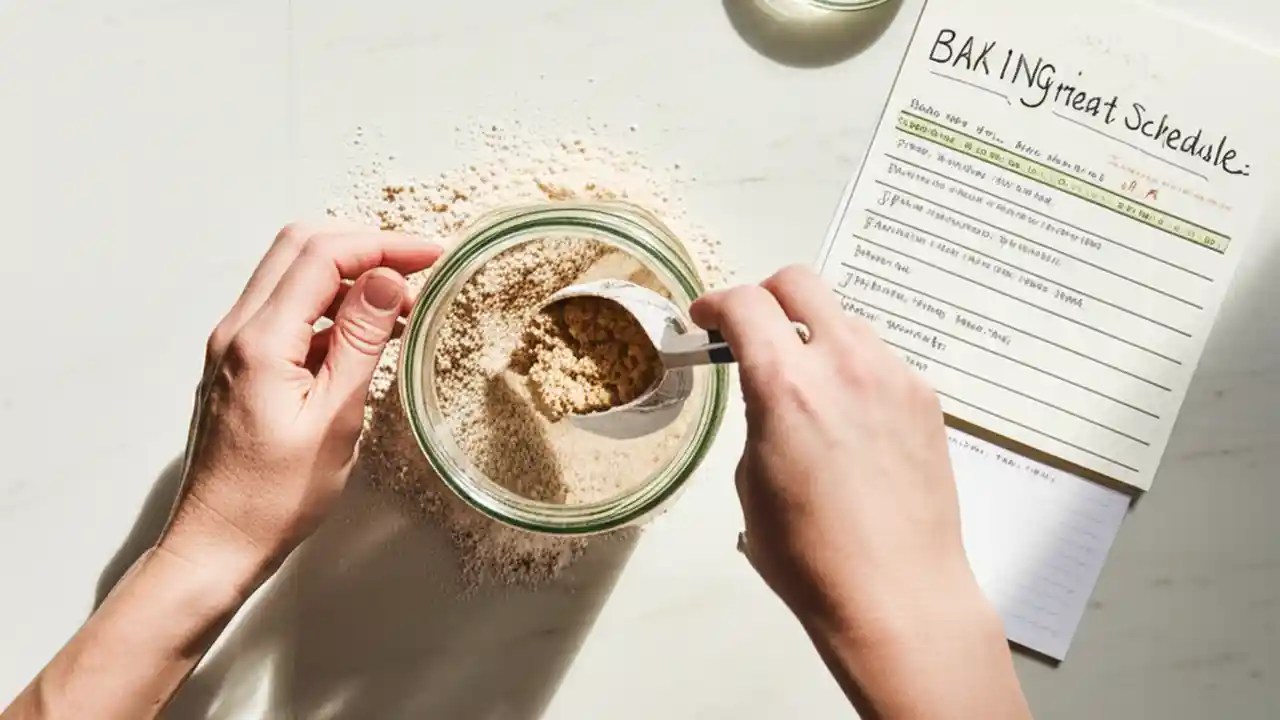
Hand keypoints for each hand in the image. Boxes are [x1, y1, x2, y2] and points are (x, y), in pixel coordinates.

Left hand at [159, 222, 441, 590]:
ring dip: (348, 272)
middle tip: (418, 263)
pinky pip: (285, 308)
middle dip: (364, 244)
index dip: (383, 244)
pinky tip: (366, 331)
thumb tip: (387, 279)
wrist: (217, 543)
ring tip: (402, 302)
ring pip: (290, 272)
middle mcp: (237, 330)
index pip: (322, 256)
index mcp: (260, 341)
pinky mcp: (239, 362)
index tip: (431, 254)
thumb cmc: (275, 497)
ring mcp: (233, 344)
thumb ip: (361, 341)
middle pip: (300, 246)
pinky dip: (329, 303)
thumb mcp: (334, 418)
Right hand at [692, 266, 1026, 717]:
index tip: (707, 317)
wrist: (896, 594)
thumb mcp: (751, 483)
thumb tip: (771, 399)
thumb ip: (758, 418)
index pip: (744, 304)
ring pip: (845, 321)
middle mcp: (843, 366)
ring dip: (815, 336)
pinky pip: (880, 361)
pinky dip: (855, 372)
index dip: (715, 304)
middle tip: (752, 328)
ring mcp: (892, 378)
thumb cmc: (813, 559)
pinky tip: (850, 420)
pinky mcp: (924, 400)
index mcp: (785, 387)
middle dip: (767, 296)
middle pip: (800, 284)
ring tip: (807, 386)